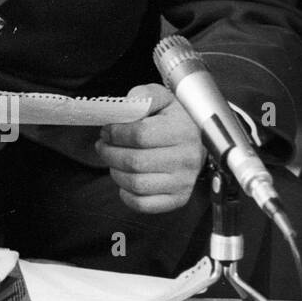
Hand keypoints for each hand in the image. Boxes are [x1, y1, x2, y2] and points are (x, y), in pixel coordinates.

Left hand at [96, 84, 205, 213]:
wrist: (198, 140)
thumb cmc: (173, 118)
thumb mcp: (161, 97)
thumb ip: (143, 96)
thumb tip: (128, 104)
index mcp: (182, 131)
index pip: (139, 135)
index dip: (115, 132)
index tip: (107, 130)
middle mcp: (187, 159)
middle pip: (134, 162)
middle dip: (109, 152)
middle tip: (103, 144)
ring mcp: (184, 182)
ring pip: (136, 184)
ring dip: (115, 171)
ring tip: (112, 160)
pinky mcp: (178, 198)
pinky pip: (143, 204)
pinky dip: (126, 194)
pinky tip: (125, 179)